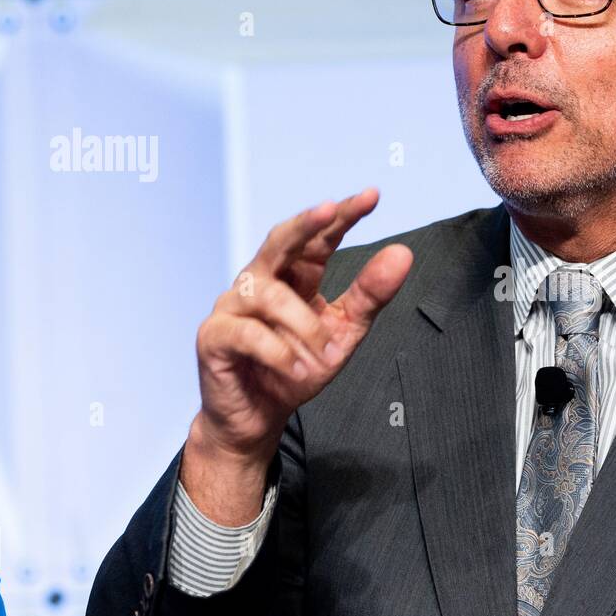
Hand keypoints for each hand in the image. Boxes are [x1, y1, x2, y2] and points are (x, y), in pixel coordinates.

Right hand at [182, 188, 411, 522]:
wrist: (259, 419)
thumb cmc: (297, 369)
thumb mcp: (344, 332)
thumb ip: (370, 295)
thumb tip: (401, 254)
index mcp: (293, 277)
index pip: (318, 239)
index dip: (341, 216)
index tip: (371, 196)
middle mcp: (259, 282)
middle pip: (279, 241)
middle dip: (306, 224)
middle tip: (331, 209)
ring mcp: (232, 307)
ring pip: (270, 295)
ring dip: (304, 326)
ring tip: (322, 356)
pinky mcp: (214, 337)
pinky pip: (249, 333)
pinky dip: (280, 352)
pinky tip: (297, 369)